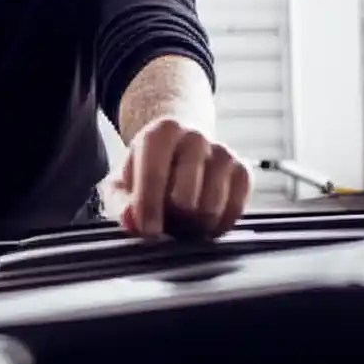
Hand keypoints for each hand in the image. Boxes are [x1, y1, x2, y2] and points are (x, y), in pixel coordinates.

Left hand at [101, 118, 251, 238]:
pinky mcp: (243, 171)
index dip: (148, 207)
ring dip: (193, 225)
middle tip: (165, 219)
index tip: (147, 230)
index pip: (154, 174)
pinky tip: (202, 219)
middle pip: (185, 198)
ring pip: (210, 209)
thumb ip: (120, 201)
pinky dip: (217, 226)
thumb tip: (131, 220)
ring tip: (181, 218)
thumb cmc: (145, 170)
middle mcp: (195, 138)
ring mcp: (223, 153)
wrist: (179, 148)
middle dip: (172, 218)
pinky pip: (234, 213)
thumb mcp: (122, 182)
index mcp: (161, 133)